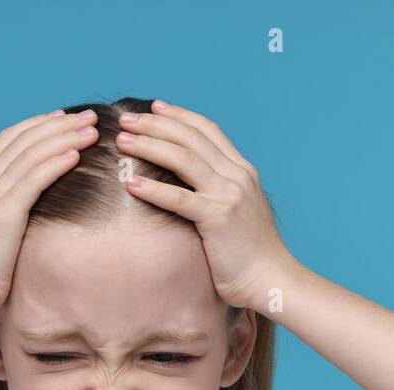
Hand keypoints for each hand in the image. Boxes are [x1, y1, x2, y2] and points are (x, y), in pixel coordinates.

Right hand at [0, 108, 101, 324]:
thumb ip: (5, 208)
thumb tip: (29, 205)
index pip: (10, 138)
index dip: (39, 124)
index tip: (64, 117)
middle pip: (25, 139)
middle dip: (60, 125)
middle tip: (89, 116)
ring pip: (33, 154)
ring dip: (65, 138)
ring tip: (92, 131)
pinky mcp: (4, 211)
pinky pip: (34, 179)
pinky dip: (56, 163)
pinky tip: (76, 155)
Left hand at [116, 100, 296, 312]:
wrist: (271, 279)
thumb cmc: (252, 253)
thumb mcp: (241, 212)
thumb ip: (222, 193)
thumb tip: (197, 186)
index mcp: (243, 171)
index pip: (208, 131)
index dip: (180, 116)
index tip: (155, 107)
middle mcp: (237, 176)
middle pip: (191, 138)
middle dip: (155, 124)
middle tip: (127, 119)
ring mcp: (229, 195)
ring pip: (183, 159)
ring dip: (149, 146)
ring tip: (122, 141)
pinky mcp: (218, 219)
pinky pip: (179, 198)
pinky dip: (154, 189)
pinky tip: (131, 183)